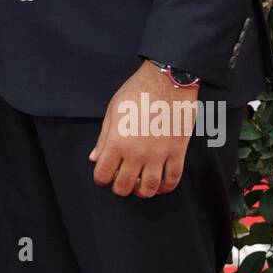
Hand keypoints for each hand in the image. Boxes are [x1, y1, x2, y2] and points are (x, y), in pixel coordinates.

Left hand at [89, 61, 199, 197]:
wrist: (168, 81)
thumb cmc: (137, 92)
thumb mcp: (113, 111)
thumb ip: (103, 138)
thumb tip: (94, 158)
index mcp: (117, 142)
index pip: (103, 175)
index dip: (101, 178)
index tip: (105, 174)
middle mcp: (137, 153)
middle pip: (124, 187)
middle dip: (119, 187)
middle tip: (122, 179)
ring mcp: (159, 154)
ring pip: (149, 189)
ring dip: (142, 191)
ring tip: (140, 183)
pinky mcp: (177, 152)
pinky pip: (173, 179)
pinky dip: (166, 187)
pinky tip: (160, 183)